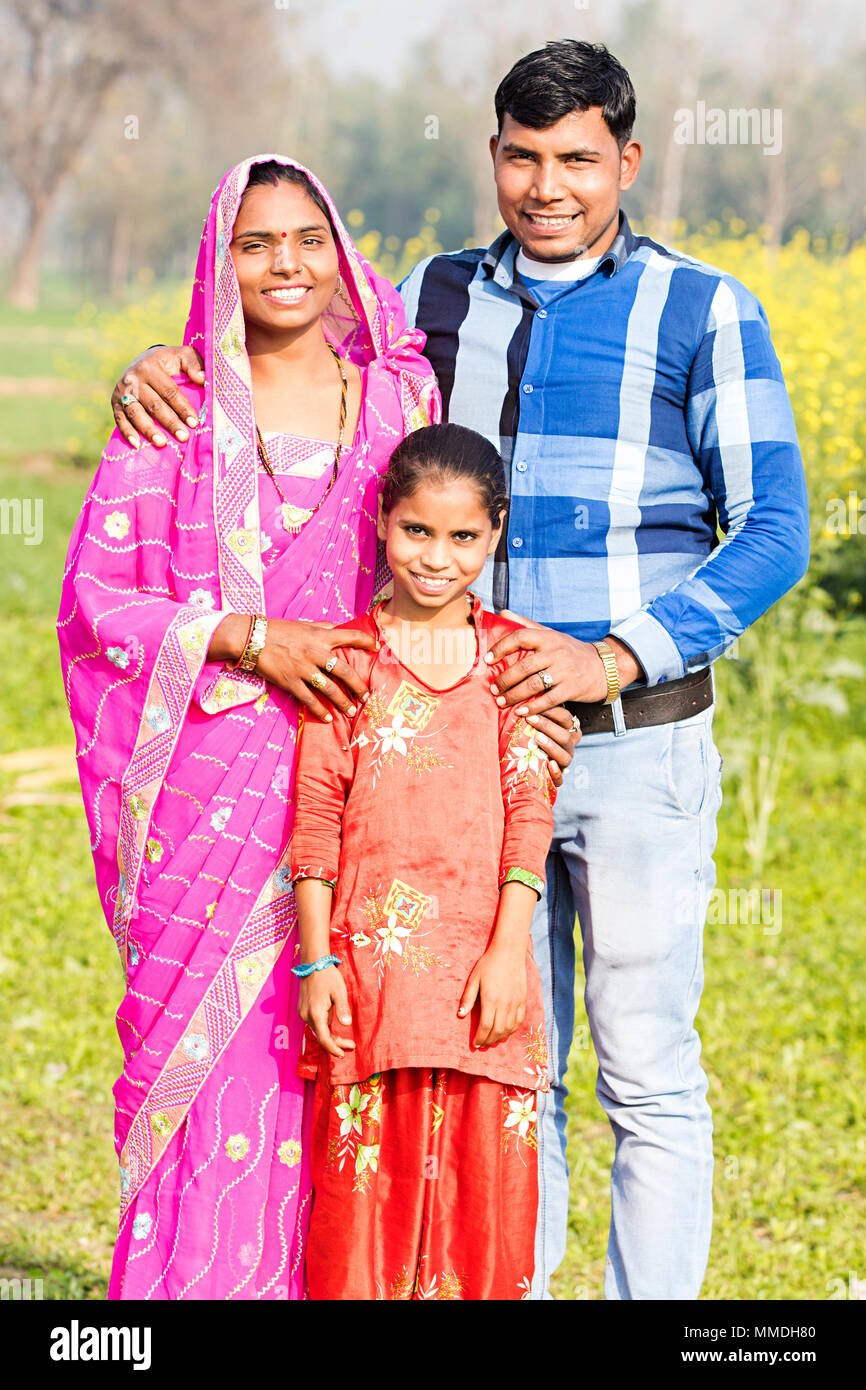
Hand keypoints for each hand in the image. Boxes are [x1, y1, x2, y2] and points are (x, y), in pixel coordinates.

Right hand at [111, 345, 204, 448]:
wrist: (144, 360)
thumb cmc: (169, 362)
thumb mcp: (183, 356)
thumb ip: (194, 364)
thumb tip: (202, 379)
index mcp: (150, 367)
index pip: (169, 391)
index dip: (182, 408)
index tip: (194, 423)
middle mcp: (133, 379)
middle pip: (154, 404)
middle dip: (169, 422)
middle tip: (183, 437)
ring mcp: (122, 391)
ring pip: (136, 413)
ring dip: (148, 430)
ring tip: (162, 443)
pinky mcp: (115, 402)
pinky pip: (120, 419)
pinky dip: (127, 432)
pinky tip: (137, 445)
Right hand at [255, 618, 376, 721]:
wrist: (252, 638)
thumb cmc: (279, 629)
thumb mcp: (304, 624)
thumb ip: (323, 627)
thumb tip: (338, 627)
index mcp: (321, 635)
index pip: (351, 636)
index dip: (367, 641)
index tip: (378, 648)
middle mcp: (316, 652)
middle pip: (345, 671)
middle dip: (358, 685)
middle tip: (367, 697)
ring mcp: (303, 669)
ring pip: (330, 689)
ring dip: (343, 702)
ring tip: (352, 712)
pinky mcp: (291, 682)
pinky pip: (309, 699)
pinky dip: (320, 710)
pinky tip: (328, 719)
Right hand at [298, 966, 354, 1058]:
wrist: (313, 963)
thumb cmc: (328, 976)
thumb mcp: (339, 991)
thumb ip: (343, 1009)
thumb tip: (346, 1025)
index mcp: (316, 1014)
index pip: (324, 1039)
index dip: (333, 1048)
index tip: (343, 1054)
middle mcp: (307, 1016)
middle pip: (321, 1036)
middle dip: (335, 1044)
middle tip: (350, 1046)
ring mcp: (303, 1012)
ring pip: (317, 1030)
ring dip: (330, 1037)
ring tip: (345, 1040)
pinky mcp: (303, 1009)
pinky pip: (314, 1024)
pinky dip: (324, 1029)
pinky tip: (334, 1028)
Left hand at [457, 943, 526, 1047]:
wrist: (509, 952)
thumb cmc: (488, 964)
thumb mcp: (474, 979)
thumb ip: (468, 998)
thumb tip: (460, 1016)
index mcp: (491, 999)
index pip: (486, 1027)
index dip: (480, 1038)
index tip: (474, 1044)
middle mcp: (505, 1004)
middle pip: (498, 1031)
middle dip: (488, 1041)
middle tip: (481, 1045)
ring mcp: (516, 1003)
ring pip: (509, 1029)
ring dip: (499, 1038)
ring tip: (491, 1041)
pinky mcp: (523, 1000)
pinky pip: (519, 1021)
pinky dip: (511, 1030)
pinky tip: (505, 1032)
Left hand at [487, 610, 640, 714]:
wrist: (605, 666)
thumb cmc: (572, 651)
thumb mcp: (552, 635)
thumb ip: (527, 625)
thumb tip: (502, 612)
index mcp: (548, 638)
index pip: (520, 637)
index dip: (501, 647)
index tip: (487, 659)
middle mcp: (555, 653)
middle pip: (523, 667)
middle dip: (504, 680)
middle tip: (493, 689)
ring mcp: (564, 671)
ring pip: (533, 685)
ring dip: (514, 695)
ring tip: (502, 702)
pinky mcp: (571, 689)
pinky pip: (548, 700)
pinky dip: (532, 707)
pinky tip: (521, 712)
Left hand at [524, 705, 579, 786]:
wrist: (521, 766)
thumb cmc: (526, 739)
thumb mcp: (531, 725)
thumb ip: (532, 714)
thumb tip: (520, 698)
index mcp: (566, 731)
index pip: (565, 718)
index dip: (551, 710)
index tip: (534, 706)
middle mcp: (568, 747)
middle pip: (565, 736)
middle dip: (547, 726)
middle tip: (529, 719)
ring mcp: (563, 763)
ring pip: (565, 755)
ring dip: (551, 746)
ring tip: (537, 738)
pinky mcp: (557, 778)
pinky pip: (560, 778)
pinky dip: (556, 772)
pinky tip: (550, 765)